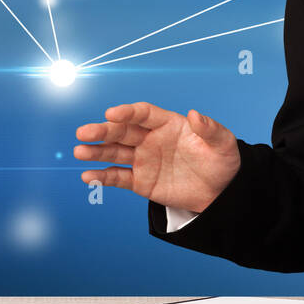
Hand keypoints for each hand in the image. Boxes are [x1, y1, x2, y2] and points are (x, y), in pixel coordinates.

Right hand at [74, 102, 240, 212]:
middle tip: (84, 132)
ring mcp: (144, 159)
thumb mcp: (223, 143)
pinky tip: (87, 176)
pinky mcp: (140, 181)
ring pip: (115, 152)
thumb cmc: (222, 160)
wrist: (220, 191)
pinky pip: (118, 177)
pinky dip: (102, 177)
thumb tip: (195, 114)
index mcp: (168, 123)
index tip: (112, 113)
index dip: (128, 112)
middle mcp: (151, 138)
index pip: (144, 114)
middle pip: (123, 131)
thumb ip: (209, 129)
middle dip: (103, 131)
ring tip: (80, 151)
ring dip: (96, 151)